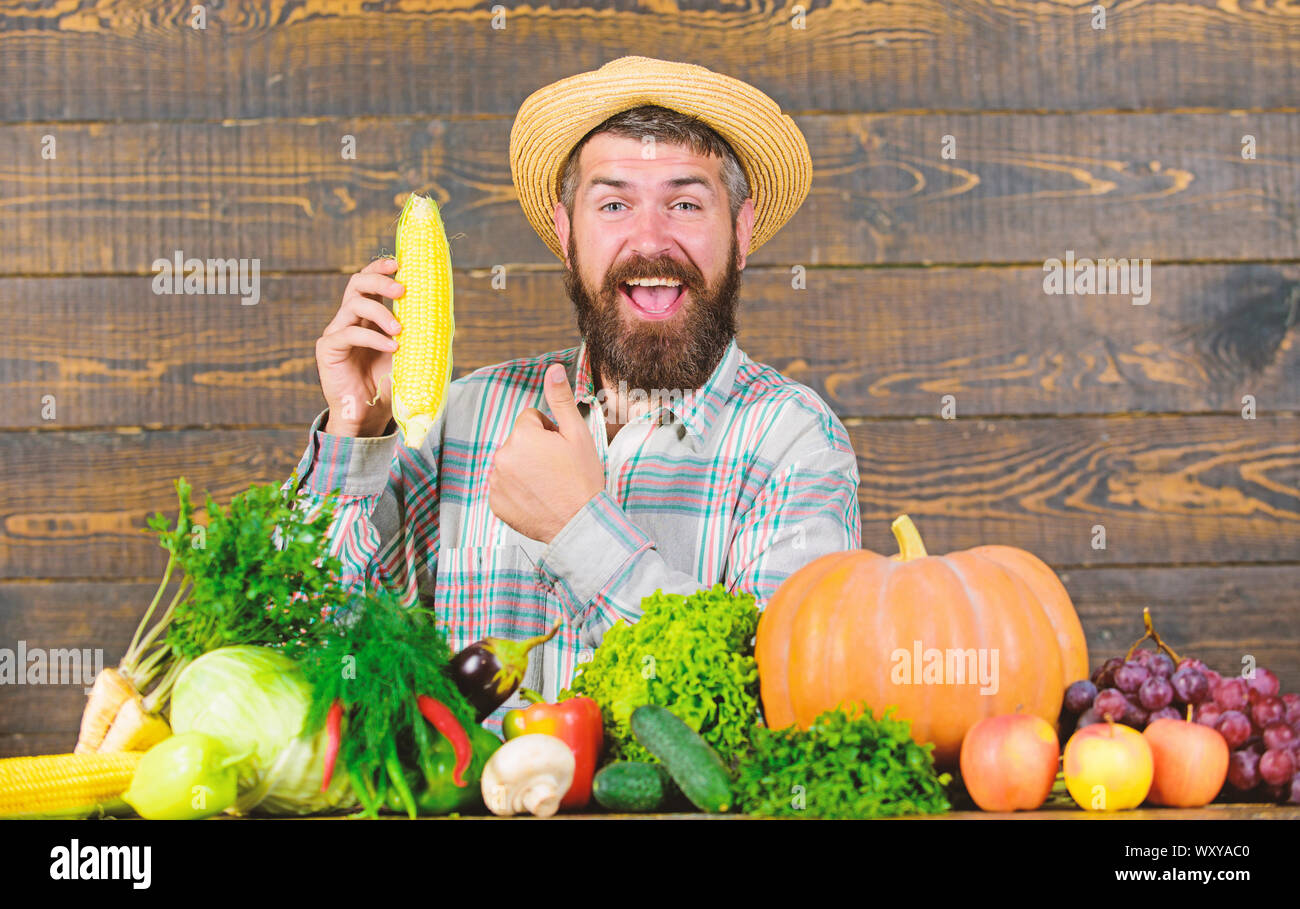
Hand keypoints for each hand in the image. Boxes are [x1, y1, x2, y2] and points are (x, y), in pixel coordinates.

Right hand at [316, 257, 403, 436]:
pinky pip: (349, 333)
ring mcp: (336, 331)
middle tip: (402, 289)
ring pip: (354, 304)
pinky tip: (392, 347)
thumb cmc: (389, 383)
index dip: (380, 268)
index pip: (368, 281)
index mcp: (367, 315)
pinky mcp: (328, 348)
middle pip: (357, 284)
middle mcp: (349, 318)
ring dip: (381, 313)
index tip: (399, 264)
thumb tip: (445, 313)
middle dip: (380, 281)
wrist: (369, 414)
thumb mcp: (408, 353)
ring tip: (400, 330)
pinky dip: (373, 337)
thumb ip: (418, 332)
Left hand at [489, 364, 605, 543]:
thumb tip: (553, 368)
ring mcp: (496, 481)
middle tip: (557, 470)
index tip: (562, 451)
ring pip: (511, 462)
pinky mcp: (495, 503)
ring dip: (525, 469)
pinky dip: (517, 491)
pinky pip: (503, 486)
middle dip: (535, 449)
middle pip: (518, 441)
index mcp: (522, 436)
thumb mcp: (577, 434)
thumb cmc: (583, 478)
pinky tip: (536, 499)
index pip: (531, 420)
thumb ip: (561, 399)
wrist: (579, 524)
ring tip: (548, 486)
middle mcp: (503, 456)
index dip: (550, 432)